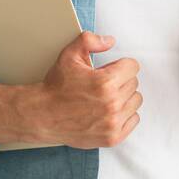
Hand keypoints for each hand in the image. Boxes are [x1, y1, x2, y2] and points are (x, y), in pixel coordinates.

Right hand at [38, 31, 141, 147]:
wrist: (42, 116)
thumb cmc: (56, 88)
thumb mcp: (69, 55)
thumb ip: (90, 41)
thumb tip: (109, 41)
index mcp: (105, 82)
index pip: (133, 66)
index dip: (120, 65)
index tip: (110, 70)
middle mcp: (112, 104)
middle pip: (134, 83)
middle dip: (120, 80)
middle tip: (103, 84)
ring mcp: (113, 122)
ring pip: (135, 101)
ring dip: (123, 97)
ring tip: (105, 97)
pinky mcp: (112, 137)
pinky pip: (134, 119)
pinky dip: (125, 115)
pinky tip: (109, 111)